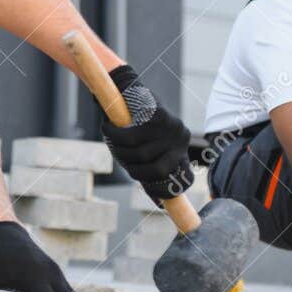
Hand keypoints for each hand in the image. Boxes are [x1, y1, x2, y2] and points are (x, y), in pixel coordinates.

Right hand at [98, 63, 193, 202]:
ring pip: (142, 155)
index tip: (152, 194)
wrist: (124, 86)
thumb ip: (150, 170)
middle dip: (134, 169)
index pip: (182, 179)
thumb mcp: (144, 149)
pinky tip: (108, 127)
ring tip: (112, 139)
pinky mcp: (157, 115)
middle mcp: (182, 137)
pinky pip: (131, 137)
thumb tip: (161, 205)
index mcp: (181, 147)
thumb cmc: (132, 124)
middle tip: (120, 156)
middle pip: (157, 171)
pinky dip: (115, 135)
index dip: (164, 191)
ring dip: (120, 151)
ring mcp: (172, 126)